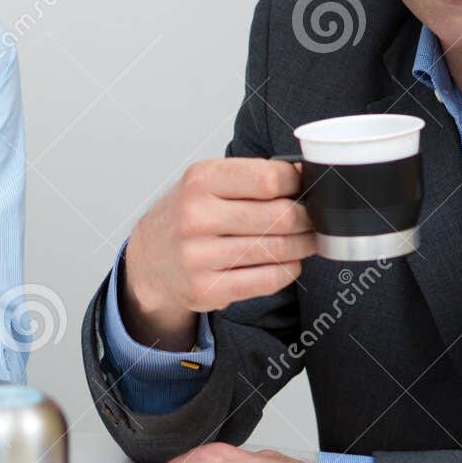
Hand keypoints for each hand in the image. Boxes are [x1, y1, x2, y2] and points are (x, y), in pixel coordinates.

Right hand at [122, 158, 315, 347]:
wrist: (149, 258)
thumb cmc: (188, 216)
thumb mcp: (209, 182)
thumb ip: (252, 177)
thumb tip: (305, 174)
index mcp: (201, 180)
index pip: (269, 178)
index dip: (297, 183)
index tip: (304, 188)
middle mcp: (196, 216)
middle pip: (280, 216)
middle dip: (307, 219)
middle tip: (312, 220)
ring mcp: (198, 255)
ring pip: (278, 249)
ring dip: (303, 245)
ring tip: (306, 241)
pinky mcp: (206, 288)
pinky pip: (267, 280)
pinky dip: (288, 270)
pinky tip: (287, 262)